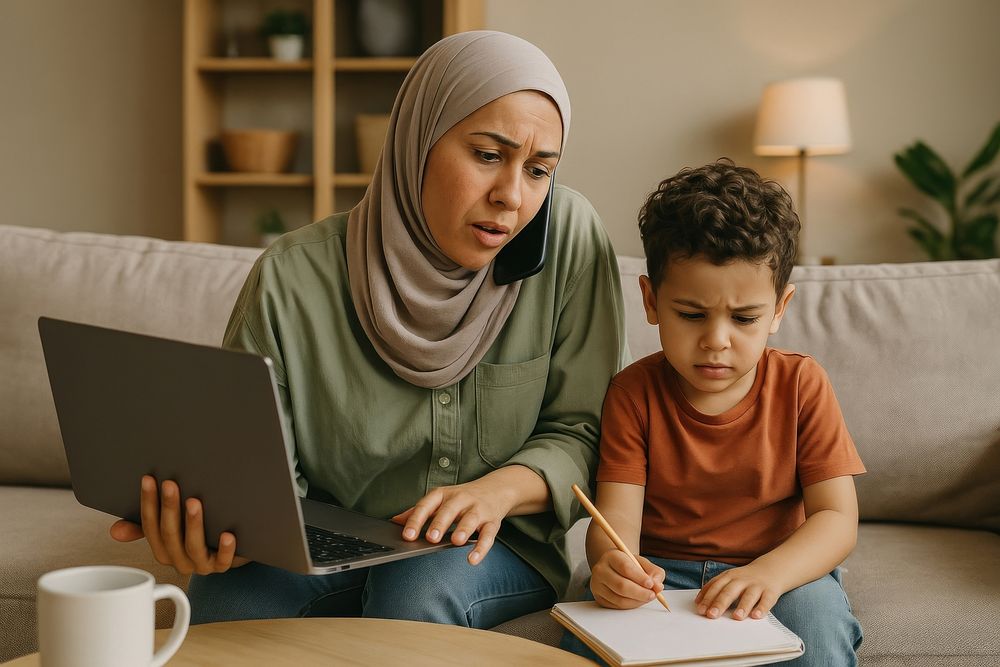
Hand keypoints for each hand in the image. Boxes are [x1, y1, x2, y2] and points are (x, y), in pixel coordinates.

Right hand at [109, 475, 248, 575]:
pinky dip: (225, 549)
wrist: (231, 553)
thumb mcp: (171, 531)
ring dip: (192, 524)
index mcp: (162, 549)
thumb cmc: (197, 535)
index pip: (149, 526)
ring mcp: (200, 564)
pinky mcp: (223, 566)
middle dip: (168, 508)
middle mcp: (178, 559)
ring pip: (193, 547)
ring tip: (194, 503)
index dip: (148, 502)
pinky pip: (223, 561)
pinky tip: (227, 534)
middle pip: (170, 535)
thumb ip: (146, 528)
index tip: (148, 479)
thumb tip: (115, 530)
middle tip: (170, 485)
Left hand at [390, 478, 512, 565]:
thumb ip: (419, 511)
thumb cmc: (462, 498)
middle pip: (449, 510)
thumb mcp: (440, 500)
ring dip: (463, 530)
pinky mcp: (492, 522)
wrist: (497, 489)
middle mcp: (461, 499)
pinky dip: (481, 548)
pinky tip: (473, 559)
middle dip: (440, 523)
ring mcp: (478, 509)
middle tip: (431, 538)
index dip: (417, 520)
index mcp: (443, 494)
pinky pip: (488, 535)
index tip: (407, 535)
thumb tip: (394, 521)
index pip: (427, 505)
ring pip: (471, 519)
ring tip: (456, 542)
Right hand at [590, 551, 664, 609]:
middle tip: (653, 595)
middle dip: (641, 593)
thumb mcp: (642, 563)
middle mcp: (601, 569)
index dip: (640, 578)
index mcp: (611, 556)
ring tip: (647, 597)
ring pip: (620, 599)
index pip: (625, 568)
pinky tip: (637, 600)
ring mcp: (597, 585)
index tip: (652, 584)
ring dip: (637, 601)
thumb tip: (658, 586)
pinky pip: (617, 606)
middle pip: (621, 585)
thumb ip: (654, 572)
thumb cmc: (629, 565)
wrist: (613, 569)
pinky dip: (631, 605)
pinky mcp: (599, 597)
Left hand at [695, 563, 784, 619]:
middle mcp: (741, 580)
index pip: (716, 587)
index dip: (707, 598)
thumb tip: (698, 603)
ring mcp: (756, 585)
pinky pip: (766, 600)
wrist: (771, 569)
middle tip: (712, 615)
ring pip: (749, 596)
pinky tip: (756, 616)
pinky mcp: (770, 592)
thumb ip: (715, 588)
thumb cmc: (745, 578)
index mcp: (729, 576)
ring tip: (736, 617)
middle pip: (729, 591)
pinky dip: (762, 608)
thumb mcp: (729, 578)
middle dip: (719, 603)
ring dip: (742, 606)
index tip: (701, 610)